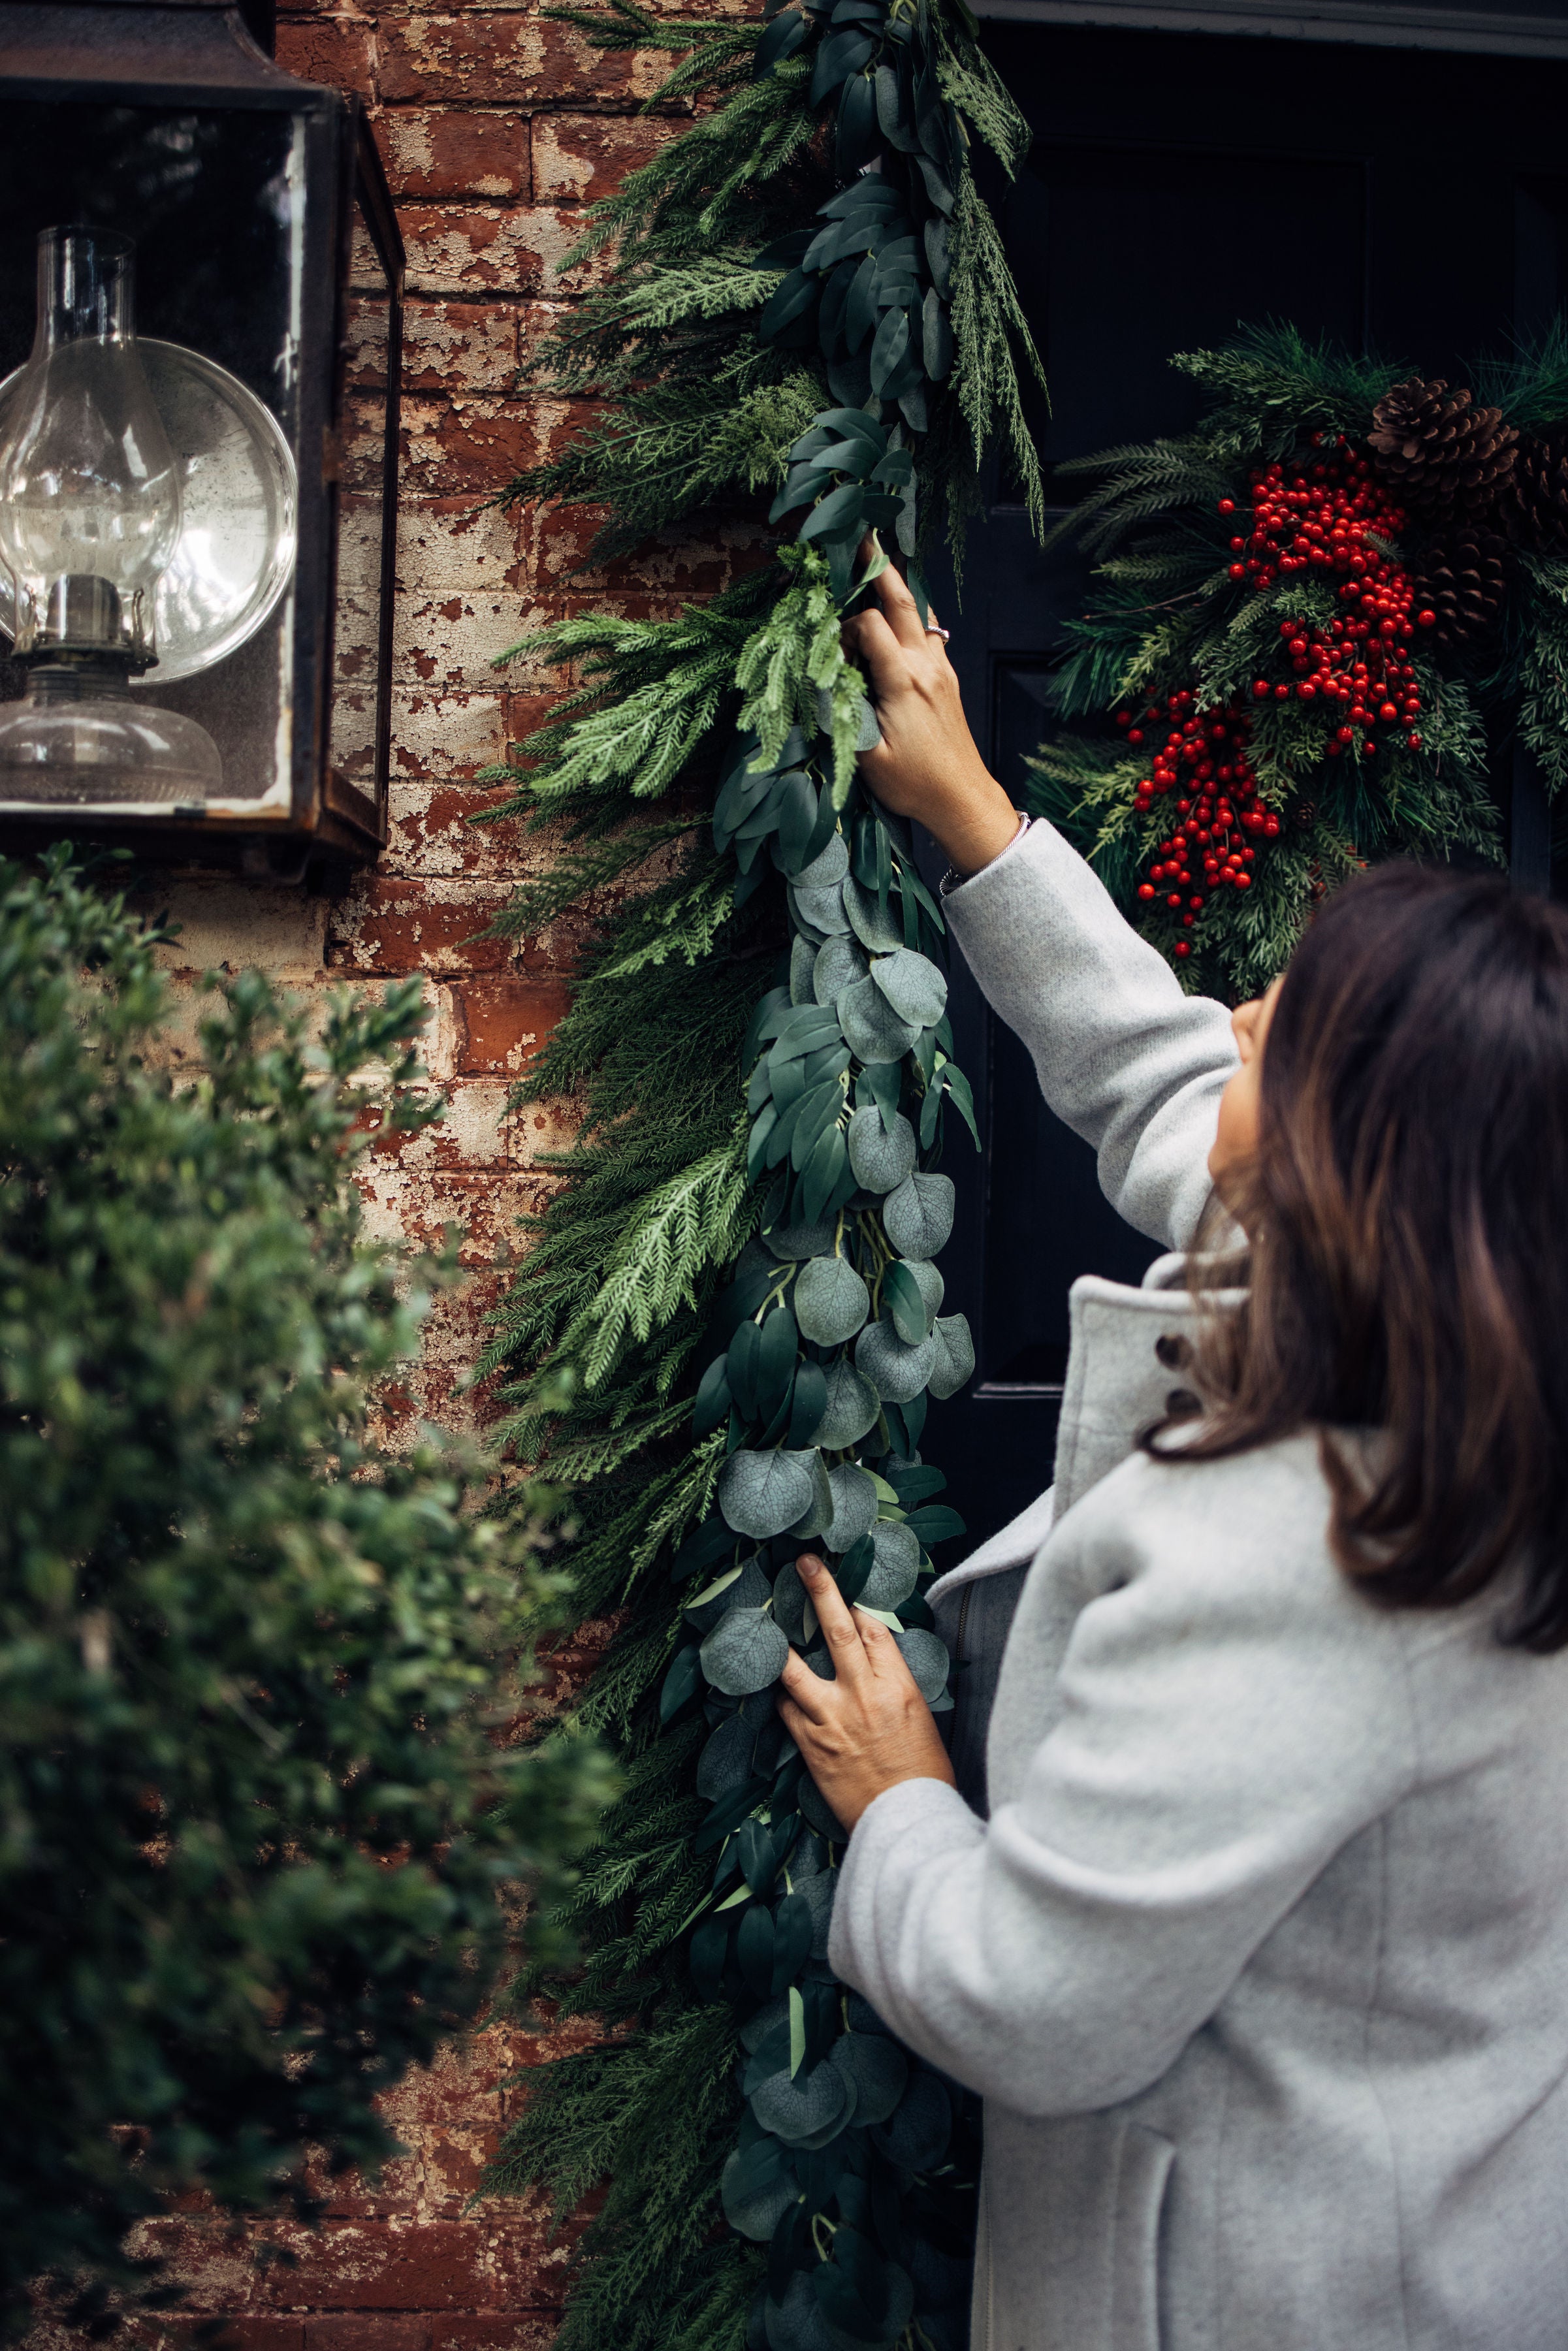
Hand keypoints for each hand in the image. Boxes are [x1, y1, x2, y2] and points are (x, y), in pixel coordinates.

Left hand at [777, 1554, 955, 1832]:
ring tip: (766, 1628)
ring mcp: (832, 1719)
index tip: (844, 1592)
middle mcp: (863, 1695)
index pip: (873, 1631)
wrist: (905, 1819)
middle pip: (837, 1630)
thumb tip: (872, 1661)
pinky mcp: (811, 1745)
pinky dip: (783, 1696)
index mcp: (898, 1686)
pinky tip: (782, 1691)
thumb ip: (893, 1684)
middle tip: (805, 1563)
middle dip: (820, 1591)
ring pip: (795, 1669)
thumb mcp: (920, 1718)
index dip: (856, 1607)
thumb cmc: (922, 1774)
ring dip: (781, 1645)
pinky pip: (786, 1709)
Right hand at [842, 558, 1020, 877]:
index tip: (830, 644)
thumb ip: (842, 715)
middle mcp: (926, 666)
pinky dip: (913, 615)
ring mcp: (941, 669)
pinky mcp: (947, 679)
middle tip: (863, 534)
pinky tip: (901, 614)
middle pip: (903, 601)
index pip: (869, 626)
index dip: (844, 626)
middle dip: (879, 567)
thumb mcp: (866, 758)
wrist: (962, 799)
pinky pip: (930, 633)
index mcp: (903, 682)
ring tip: (880, 564)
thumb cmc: (914, 784)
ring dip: (899, 587)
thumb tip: (821, 682)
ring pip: (921, 613)